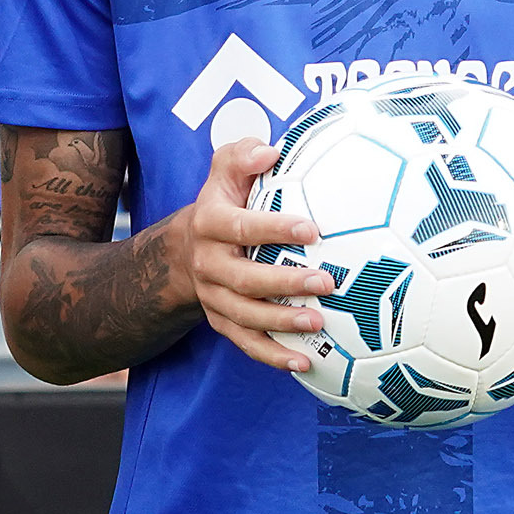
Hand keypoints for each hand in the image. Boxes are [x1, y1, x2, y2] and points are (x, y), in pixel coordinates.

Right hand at [166, 137, 336, 372]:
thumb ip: (243, 154)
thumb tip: (271, 151)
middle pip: (244, 279)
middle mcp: (207, 263)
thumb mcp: (225, 168)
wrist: (186, 248)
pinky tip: (305, 362)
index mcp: (209, 222)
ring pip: (245, 315)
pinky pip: (245, 342)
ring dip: (282, 322)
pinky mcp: (220, 320)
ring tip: (319, 323)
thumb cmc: (224, 200)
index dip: (274, 229)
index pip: (241, 227)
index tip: (312, 229)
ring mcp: (212, 296)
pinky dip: (273, 355)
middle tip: (326, 283)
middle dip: (285, 283)